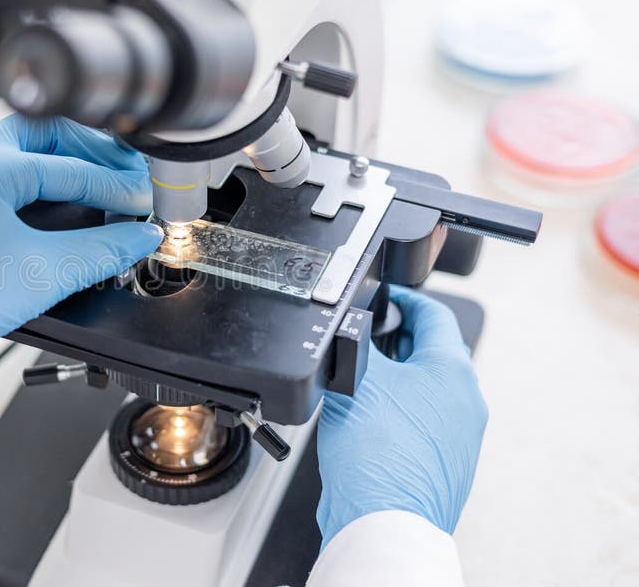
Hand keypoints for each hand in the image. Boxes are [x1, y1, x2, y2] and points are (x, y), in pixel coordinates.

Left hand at [0, 114, 162, 415]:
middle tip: (120, 176)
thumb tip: (138, 237)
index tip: (145, 208)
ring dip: (41, 153)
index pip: (76, 168)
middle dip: (86, 152)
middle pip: (39, 133)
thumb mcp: (41, 276)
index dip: (119, 188)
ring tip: (73, 176)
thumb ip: (102, 252)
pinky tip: (6, 190)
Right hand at [316, 285, 487, 547]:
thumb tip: (354, 328)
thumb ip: (357, 343)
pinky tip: (368, 420)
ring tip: (361, 380)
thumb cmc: (378, 456)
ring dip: (397, 377)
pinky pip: (423, 422)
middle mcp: (466, 401)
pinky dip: (399, 411)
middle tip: (364, 336)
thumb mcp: (355, 379)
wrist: (385, 524)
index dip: (404, 298)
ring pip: (427, 388)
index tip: (383, 296)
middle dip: (397, 338)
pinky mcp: (445, 462)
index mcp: (453, 371)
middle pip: (432, 351)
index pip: (434, 314)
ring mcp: (460, 435)